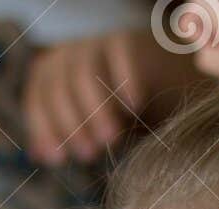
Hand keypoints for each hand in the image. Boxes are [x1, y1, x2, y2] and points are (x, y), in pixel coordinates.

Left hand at [24, 28, 201, 164]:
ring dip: (94, 110)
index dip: (45, 128)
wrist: (180, 87)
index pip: (38, 96)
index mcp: (57, 72)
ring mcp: (100, 42)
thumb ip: (72, 135)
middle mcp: (73, 52)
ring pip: (83, 74)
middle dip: (69, 123)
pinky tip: (134, 107)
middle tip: (88, 154)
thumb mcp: (100, 129)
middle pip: (57, 86)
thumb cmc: (135, 113)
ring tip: (111, 140)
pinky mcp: (130, 38)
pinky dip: (124, 81)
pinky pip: (119, 56)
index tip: (59, 159)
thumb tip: (42, 156)